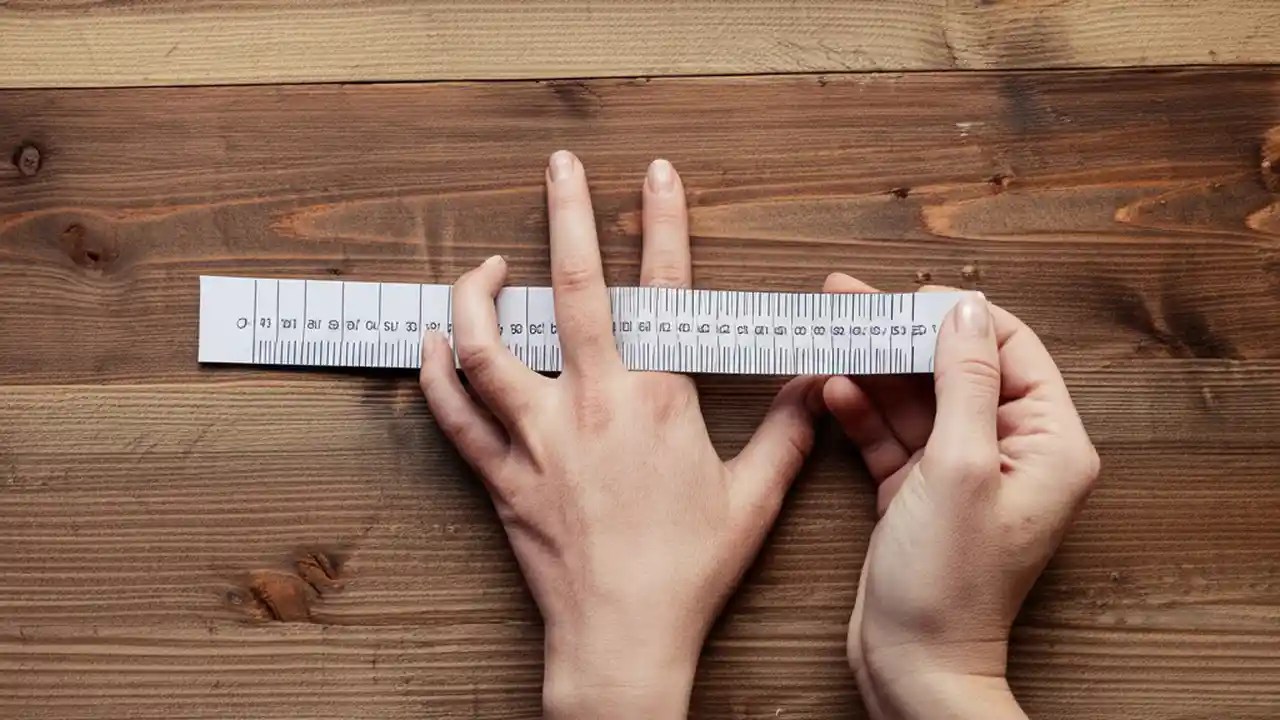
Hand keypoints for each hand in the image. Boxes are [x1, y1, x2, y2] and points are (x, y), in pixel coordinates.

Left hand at [418, 151, 822, 718]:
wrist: (625, 639)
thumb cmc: (687, 572)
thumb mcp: (754, 499)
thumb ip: (787, 433)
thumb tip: (813, 387)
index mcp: (656, 400)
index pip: (663, 290)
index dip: (661, 222)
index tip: (655, 175)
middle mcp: (590, 406)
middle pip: (569, 292)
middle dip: (564, 216)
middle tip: (560, 167)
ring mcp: (537, 439)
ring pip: (487, 348)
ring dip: (478, 294)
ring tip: (486, 264)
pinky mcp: (501, 477)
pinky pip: (455, 416)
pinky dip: (436, 374)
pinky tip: (432, 342)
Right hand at [823, 273, 1099, 719]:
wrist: (912, 665)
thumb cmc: (949, 585)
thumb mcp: (958, 469)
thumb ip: (964, 382)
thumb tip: (965, 310)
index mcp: (1047, 445)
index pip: (1010, 349)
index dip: (957, 316)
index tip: (904, 298)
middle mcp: (1009, 453)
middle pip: (954, 367)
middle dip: (900, 334)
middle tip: (848, 300)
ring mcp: (960, 472)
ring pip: (916, 398)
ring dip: (872, 367)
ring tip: (829, 332)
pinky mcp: (918, 491)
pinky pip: (891, 434)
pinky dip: (862, 411)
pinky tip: (832, 388)